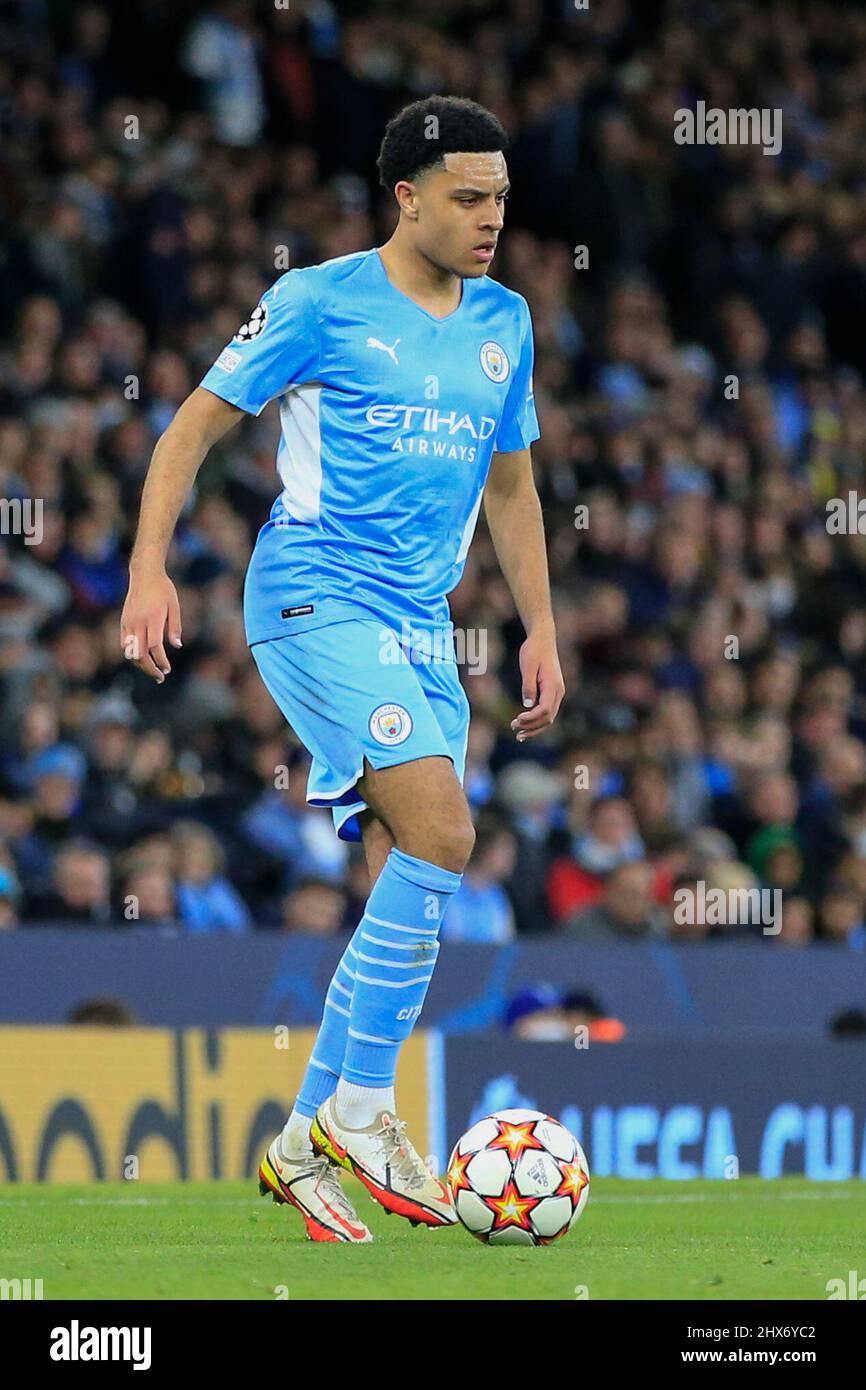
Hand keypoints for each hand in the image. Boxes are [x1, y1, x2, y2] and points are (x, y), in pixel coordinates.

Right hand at [120, 567, 181, 682]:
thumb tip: (177, 646)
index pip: (155, 647)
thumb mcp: (174, 606)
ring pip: (130, 652)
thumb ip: (175, 627)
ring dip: (140, 664)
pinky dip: (132, 654)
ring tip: (152, 670)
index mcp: (153, 618)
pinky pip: (124, 644)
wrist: (144, 574)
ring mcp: (129, 622)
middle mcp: (138, 622)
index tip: (167, 669)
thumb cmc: (163, 589)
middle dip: (150, 669)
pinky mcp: (123, 621)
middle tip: (160, 677)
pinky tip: (142, 658)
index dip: (161, 661)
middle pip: (140, 654)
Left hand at [510, 630, 564, 740]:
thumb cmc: (534, 650)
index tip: (517, 720)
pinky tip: (525, 725)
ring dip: (534, 727)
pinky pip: (547, 711)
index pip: (544, 709)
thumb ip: (528, 686)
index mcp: (553, 685)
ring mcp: (557, 693)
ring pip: (549, 717)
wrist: (543, 639)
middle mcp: (558, 691)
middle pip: (548, 717)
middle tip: (513, 729)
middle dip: (532, 727)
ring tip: (519, 734)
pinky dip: (537, 721)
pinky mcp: (552, 692)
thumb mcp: (528, 666)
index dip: (531, 718)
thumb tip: (527, 705)